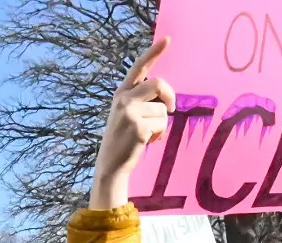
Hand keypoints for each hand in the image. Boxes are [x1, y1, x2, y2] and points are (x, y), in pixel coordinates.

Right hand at [89, 37, 175, 209]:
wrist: (111, 164)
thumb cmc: (124, 138)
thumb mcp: (127, 113)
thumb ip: (142, 100)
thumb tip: (165, 97)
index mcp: (122, 93)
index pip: (139, 67)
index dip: (154, 52)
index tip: (167, 39)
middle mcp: (124, 99)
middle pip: (159, 84)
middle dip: (170, 96)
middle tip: (169, 109)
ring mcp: (130, 113)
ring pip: (163, 110)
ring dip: (162, 123)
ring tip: (149, 134)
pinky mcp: (138, 127)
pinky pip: (162, 124)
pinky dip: (160, 135)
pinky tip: (148, 142)